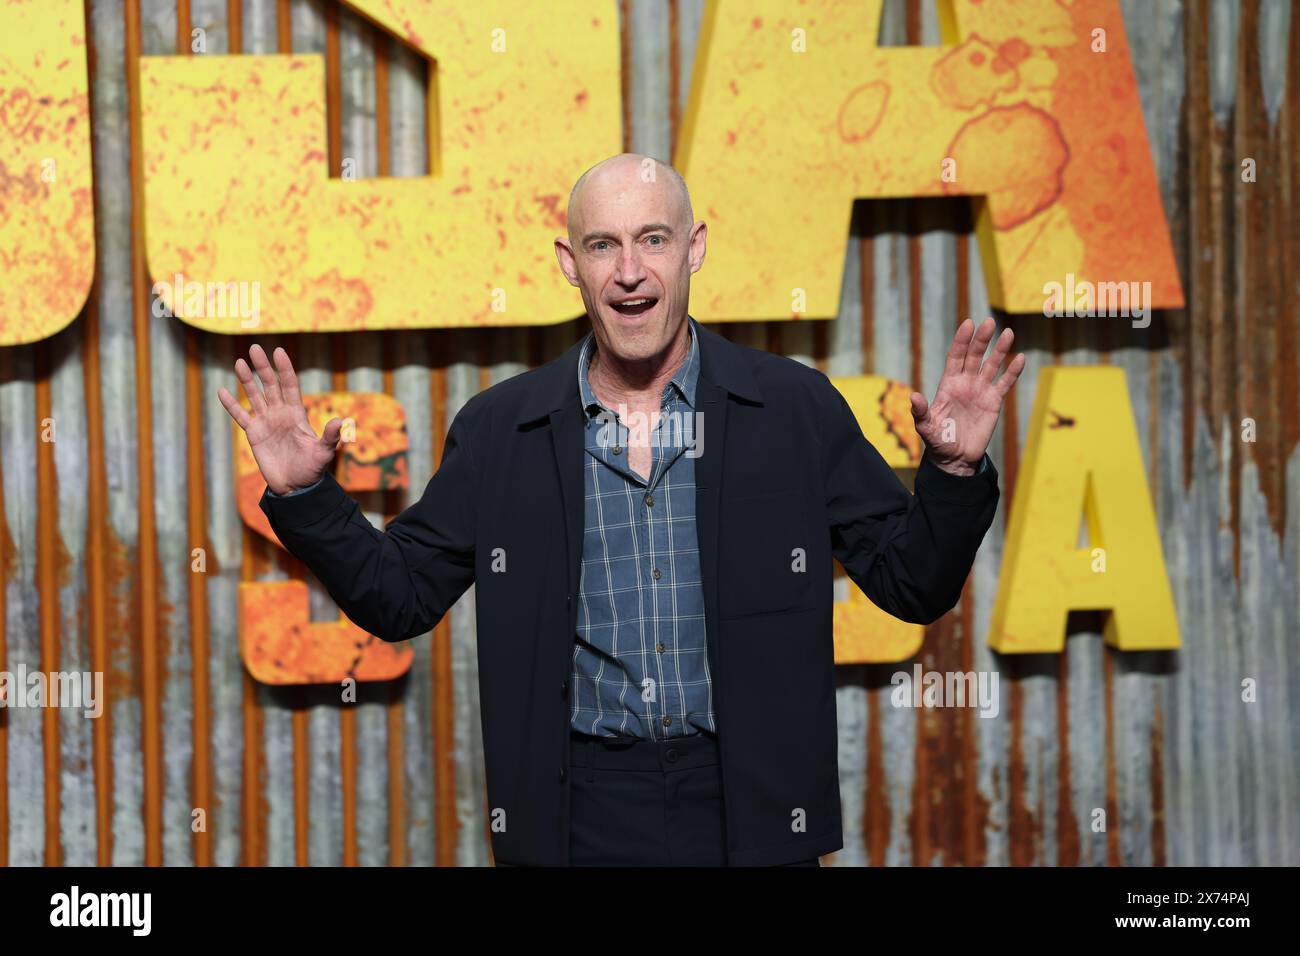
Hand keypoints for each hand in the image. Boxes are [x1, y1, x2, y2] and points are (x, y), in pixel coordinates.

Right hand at [217, 344, 343, 494]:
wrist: (296, 487)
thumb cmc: (312, 469)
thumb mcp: (323, 452)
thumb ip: (330, 437)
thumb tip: (342, 421)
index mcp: (297, 414)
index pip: (290, 385)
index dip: (284, 369)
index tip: (278, 352)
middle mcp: (280, 413)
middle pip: (270, 385)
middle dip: (263, 367)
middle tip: (254, 348)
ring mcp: (266, 422)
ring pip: (254, 396)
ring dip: (247, 379)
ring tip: (239, 362)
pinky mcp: (254, 434)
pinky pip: (240, 416)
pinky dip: (231, 404)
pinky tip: (223, 391)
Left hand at [910, 317, 1024, 475]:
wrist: (956, 457)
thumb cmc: (938, 440)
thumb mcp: (926, 427)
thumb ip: (921, 412)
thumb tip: (914, 396)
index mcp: (948, 384)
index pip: (955, 357)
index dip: (961, 341)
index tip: (968, 324)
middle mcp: (965, 383)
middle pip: (974, 356)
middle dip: (981, 339)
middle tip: (989, 322)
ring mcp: (980, 391)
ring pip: (991, 365)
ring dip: (1000, 350)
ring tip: (1008, 333)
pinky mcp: (993, 402)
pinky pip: (1004, 383)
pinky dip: (1012, 372)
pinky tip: (1020, 358)